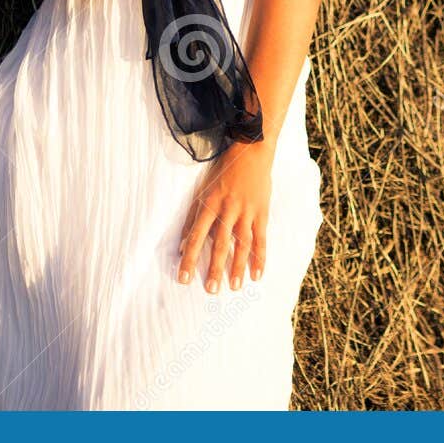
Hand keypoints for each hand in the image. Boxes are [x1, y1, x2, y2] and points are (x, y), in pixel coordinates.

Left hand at [177, 141, 274, 292]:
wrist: (251, 153)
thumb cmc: (223, 172)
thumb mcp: (203, 191)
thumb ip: (193, 218)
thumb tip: (181, 244)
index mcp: (209, 204)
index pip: (196, 236)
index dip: (189, 258)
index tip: (183, 279)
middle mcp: (228, 210)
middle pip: (220, 244)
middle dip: (214, 268)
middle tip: (211, 289)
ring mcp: (247, 212)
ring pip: (242, 244)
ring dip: (238, 266)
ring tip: (234, 287)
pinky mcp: (262, 213)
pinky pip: (261, 239)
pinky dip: (260, 258)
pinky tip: (257, 274)